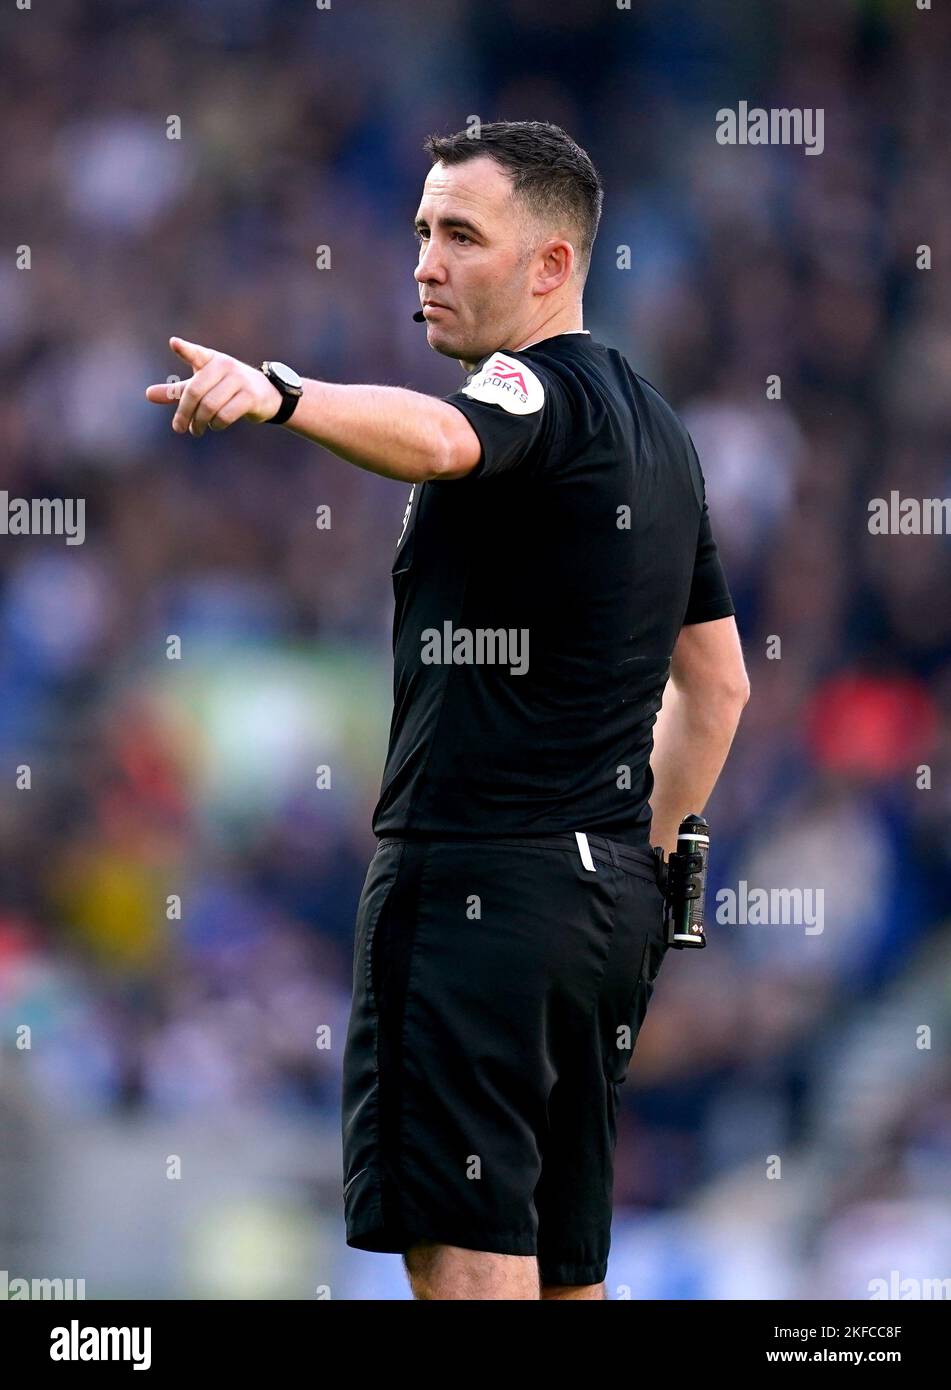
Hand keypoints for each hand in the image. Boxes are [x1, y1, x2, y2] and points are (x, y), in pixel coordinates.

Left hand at [144, 337, 282, 435]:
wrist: (266, 395)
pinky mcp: (250, 396)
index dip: (185, 350)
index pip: (196, 354)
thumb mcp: (201, 386)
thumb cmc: (226, 388)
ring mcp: (239, 380)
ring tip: (196, 430)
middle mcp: (224, 366)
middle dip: (184, 413)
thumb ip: (176, 391)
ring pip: (210, 406)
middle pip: (195, 392)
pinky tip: (214, 426)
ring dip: (200, 422)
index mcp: (210, 359)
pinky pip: (226, 415)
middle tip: (179, 428)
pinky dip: (216, 424)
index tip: (174, 344)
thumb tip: (148, 394)